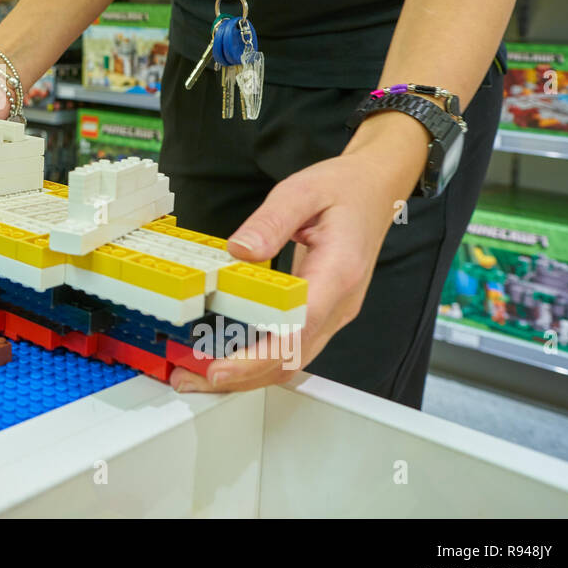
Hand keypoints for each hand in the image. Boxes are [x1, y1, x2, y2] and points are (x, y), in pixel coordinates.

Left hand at [169, 112, 429, 394]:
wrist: (376, 189)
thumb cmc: (342, 189)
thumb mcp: (302, 191)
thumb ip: (270, 221)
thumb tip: (239, 251)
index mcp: (338, 274)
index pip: (298, 329)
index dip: (258, 356)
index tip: (220, 368)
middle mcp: (340, 304)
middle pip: (292, 358)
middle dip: (242, 376)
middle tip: (191, 379)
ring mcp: (333, 313)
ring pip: (292, 360)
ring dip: (247, 374)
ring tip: (197, 375)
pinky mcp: (322, 313)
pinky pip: (291, 347)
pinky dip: (257, 359)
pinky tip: (225, 356)